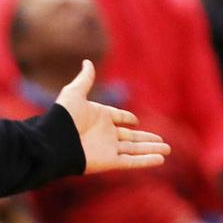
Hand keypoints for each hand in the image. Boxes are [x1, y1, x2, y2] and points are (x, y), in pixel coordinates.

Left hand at [55, 61, 170, 173]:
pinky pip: (131, 161)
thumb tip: (87, 61)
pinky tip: (160, 159)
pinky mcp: (108, 161)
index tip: (135, 121)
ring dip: (151, 149)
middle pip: (131, 137)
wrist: (54, 141)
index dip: (127, 120)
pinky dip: (146, 161)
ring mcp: (107, 148)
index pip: (117, 118)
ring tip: (167, 149)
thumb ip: (85, 79)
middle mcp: (104, 134)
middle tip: (163, 141)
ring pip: (135, 149)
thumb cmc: (63, 117)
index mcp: (98, 118)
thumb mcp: (75, 93)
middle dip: (146, 138)